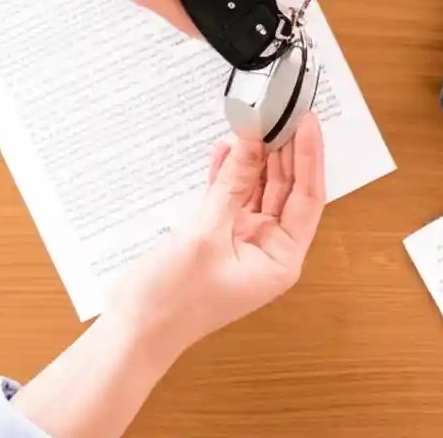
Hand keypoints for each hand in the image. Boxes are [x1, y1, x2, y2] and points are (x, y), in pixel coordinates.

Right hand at [109, 113, 327, 356]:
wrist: (134, 331)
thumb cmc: (172, 301)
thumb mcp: (206, 234)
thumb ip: (232, 185)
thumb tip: (251, 142)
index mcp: (281, 258)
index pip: (307, 197)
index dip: (309, 156)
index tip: (307, 121)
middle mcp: (268, 249)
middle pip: (286, 189)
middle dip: (282, 151)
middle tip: (280, 112)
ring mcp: (242, 241)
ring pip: (258, 189)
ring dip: (254, 158)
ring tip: (255, 121)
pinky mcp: (216, 236)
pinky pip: (231, 197)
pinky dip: (229, 174)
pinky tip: (225, 149)